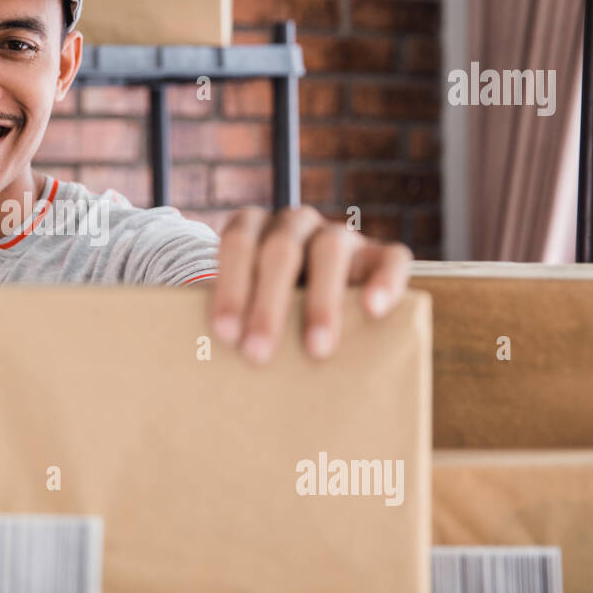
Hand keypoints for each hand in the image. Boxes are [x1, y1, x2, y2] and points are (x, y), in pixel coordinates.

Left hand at [208, 206, 412, 362]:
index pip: (238, 242)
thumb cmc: (265, 313)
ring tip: (316, 350)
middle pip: (280, 249)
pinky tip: (374, 310)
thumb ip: (230, 320)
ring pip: (331, 250)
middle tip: (257, 354)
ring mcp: (340, 235)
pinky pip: (392, 258)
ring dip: (321, 301)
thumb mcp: (243, 309)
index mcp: (254, 227)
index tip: (225, 333)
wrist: (311, 304)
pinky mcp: (381, 254)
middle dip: (267, 305)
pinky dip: (385, 281)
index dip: (230, 285)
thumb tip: (199, 369)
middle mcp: (296, 223)